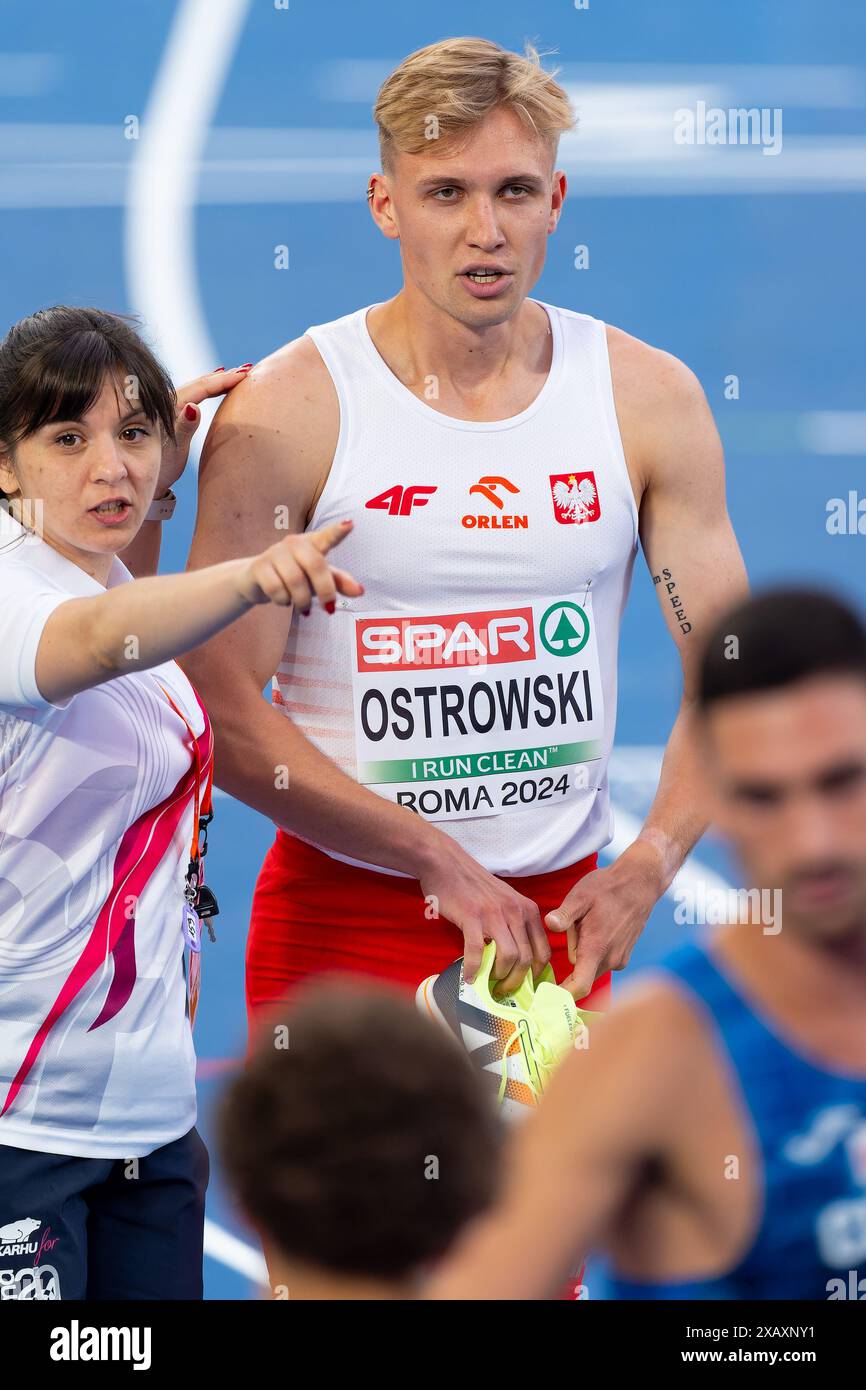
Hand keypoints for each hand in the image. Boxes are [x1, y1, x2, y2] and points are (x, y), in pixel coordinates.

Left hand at [156, 365, 252, 497]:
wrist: (144, 480)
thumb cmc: (160, 468)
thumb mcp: (174, 450)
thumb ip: (184, 427)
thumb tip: (194, 407)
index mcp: (170, 406)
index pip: (201, 387)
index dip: (224, 380)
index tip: (244, 374)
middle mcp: (168, 402)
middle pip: (200, 383)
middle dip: (223, 376)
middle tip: (246, 369)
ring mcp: (169, 408)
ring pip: (196, 388)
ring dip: (215, 381)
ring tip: (233, 375)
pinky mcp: (171, 416)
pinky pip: (193, 396)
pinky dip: (206, 390)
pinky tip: (211, 389)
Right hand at [237, 519, 364, 610]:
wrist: (256, 580)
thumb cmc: (294, 576)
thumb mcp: (318, 579)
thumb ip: (339, 583)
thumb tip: (360, 591)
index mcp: (312, 544)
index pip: (326, 537)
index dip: (337, 531)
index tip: (350, 524)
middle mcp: (294, 543)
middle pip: (315, 565)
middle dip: (325, 590)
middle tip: (329, 609)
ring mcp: (275, 553)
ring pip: (295, 580)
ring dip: (302, 601)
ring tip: (304, 608)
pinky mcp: (259, 567)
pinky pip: (276, 589)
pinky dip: (283, 601)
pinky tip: (284, 600)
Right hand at [417, 837, 550, 994]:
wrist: (446, 863)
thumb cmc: (473, 885)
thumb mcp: (505, 900)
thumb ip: (514, 924)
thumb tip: (517, 958)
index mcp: (527, 910)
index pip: (543, 951)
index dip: (536, 974)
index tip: (524, 985)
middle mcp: (515, 912)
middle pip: (527, 959)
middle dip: (516, 981)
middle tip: (504, 990)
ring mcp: (494, 915)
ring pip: (509, 958)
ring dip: (499, 976)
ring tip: (489, 983)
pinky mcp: (472, 917)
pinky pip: (478, 952)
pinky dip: (474, 969)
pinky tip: (469, 977)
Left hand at [545, 845, 663, 998]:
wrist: (639, 882)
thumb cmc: (607, 887)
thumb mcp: (580, 896)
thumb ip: (564, 915)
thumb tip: (550, 924)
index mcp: (596, 948)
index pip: (579, 987)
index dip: (561, 996)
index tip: (546, 995)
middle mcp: (610, 960)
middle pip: (580, 975)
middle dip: (571, 958)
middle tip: (575, 928)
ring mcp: (620, 960)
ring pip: (590, 967)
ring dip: (583, 953)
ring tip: (589, 924)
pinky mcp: (624, 957)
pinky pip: (601, 961)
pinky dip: (595, 950)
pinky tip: (600, 927)